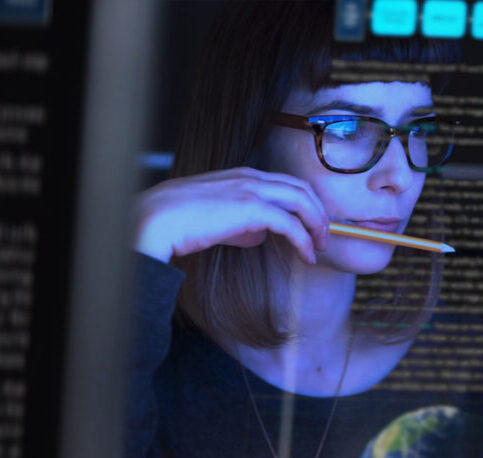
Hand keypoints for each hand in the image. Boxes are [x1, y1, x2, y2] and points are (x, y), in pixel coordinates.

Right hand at [133, 167, 329, 263]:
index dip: (305, 204)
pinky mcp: (252, 209)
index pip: (286, 184)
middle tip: (324, 237)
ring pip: (302, 201)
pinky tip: (307, 256)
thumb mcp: (216, 219)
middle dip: (319, 213)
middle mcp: (251, 177)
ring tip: (320, 247)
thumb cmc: (179, 221)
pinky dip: (304, 240)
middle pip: (301, 189)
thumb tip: (259, 235)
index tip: (312, 225)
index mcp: (242, 175)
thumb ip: (241, 224)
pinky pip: (290, 224)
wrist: (157, 219)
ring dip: (317, 225)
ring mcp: (252, 190)